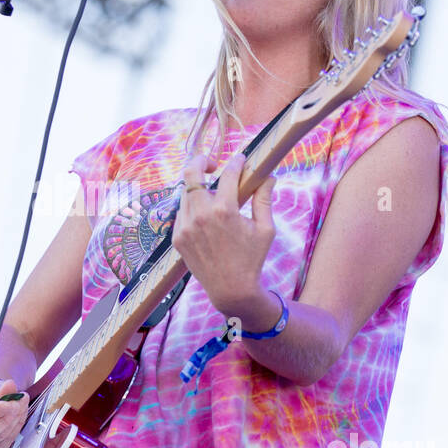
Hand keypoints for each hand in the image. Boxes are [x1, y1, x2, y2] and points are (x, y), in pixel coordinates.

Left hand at [171, 152, 276, 313]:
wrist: (230, 290)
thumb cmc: (252, 259)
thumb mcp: (265, 229)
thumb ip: (264, 199)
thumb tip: (269, 176)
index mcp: (224, 211)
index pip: (227, 174)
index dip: (236, 162)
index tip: (241, 158)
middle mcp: (200, 215)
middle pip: (191, 173)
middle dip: (201, 161)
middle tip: (212, 163)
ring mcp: (185, 226)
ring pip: (185, 192)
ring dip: (198, 187)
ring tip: (211, 192)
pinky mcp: (177, 237)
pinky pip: (181, 212)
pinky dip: (191, 207)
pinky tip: (204, 214)